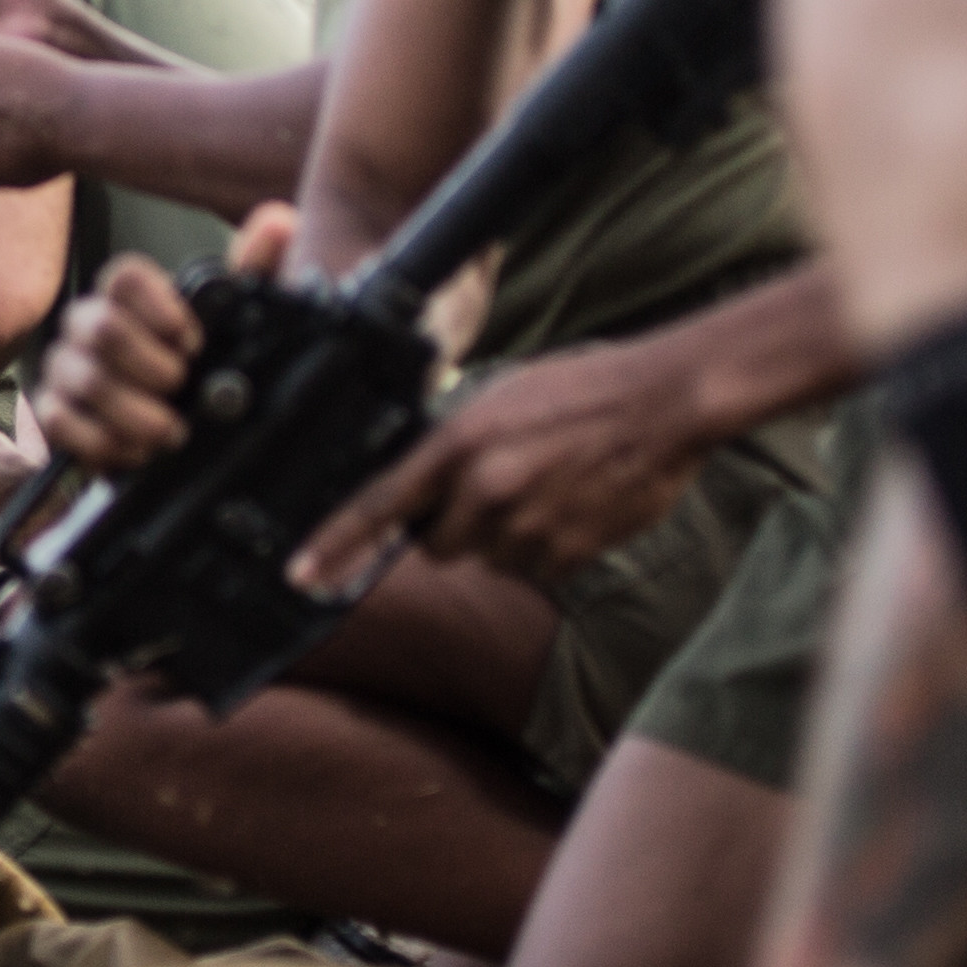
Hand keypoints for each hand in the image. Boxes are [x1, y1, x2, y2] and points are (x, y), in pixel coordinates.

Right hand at [33, 211, 281, 476]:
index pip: (125, 277)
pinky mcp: (53, 412)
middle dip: (152, 367)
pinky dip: (106, 442)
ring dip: (136, 414)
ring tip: (169, 432)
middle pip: (101, 326)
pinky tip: (136, 450)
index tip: (192, 341)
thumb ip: (254, 273)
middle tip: (180, 388)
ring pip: (87, 379)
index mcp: (129, 297)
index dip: (160, 308)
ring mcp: (65, 367)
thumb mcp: (234, 325)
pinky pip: (61, 421)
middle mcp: (88, 324)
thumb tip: (280, 222)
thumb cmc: (200, 373)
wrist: (172, 437)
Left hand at [294, 341, 699, 597]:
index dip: (335, 546)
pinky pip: (535, 569)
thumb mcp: (498, 399)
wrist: (664, 402)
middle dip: (451, 529)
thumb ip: (453, 446)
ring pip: (489, 559)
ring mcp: (527, 527)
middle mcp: (485, 489)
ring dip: (505, 537)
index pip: (379, 505)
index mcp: (459, 443)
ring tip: (546, 485)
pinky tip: (573, 504)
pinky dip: (546, 548)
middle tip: (493, 487)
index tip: (302, 576)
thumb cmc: (580, 390)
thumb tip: (418, 489)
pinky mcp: (567, 553)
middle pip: (436, 546)